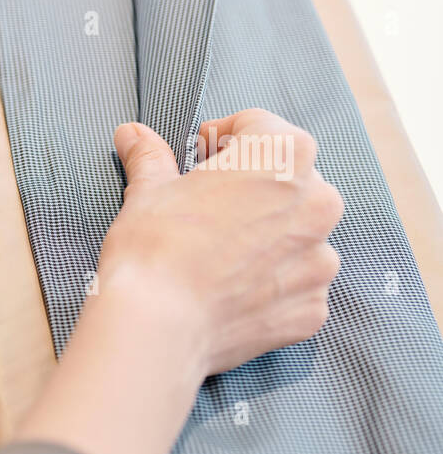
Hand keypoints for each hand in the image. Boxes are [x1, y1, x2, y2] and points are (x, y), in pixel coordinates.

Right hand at [99, 109, 342, 376]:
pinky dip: (270, 285)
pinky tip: (231, 290)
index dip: (223, 137)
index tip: (203, 154)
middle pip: (289, 181)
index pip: (260, 127)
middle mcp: (317, 203)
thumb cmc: (154, 252)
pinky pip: (296, 285)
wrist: (158, 327)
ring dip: (267, 239)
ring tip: (220, 255)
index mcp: (283, 157)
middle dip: (253, 189)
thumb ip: (150, 157)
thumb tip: (132, 135)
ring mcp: (319, 259)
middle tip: (208, 207)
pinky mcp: (312, 306)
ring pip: (297, 236)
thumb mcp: (147, 191)